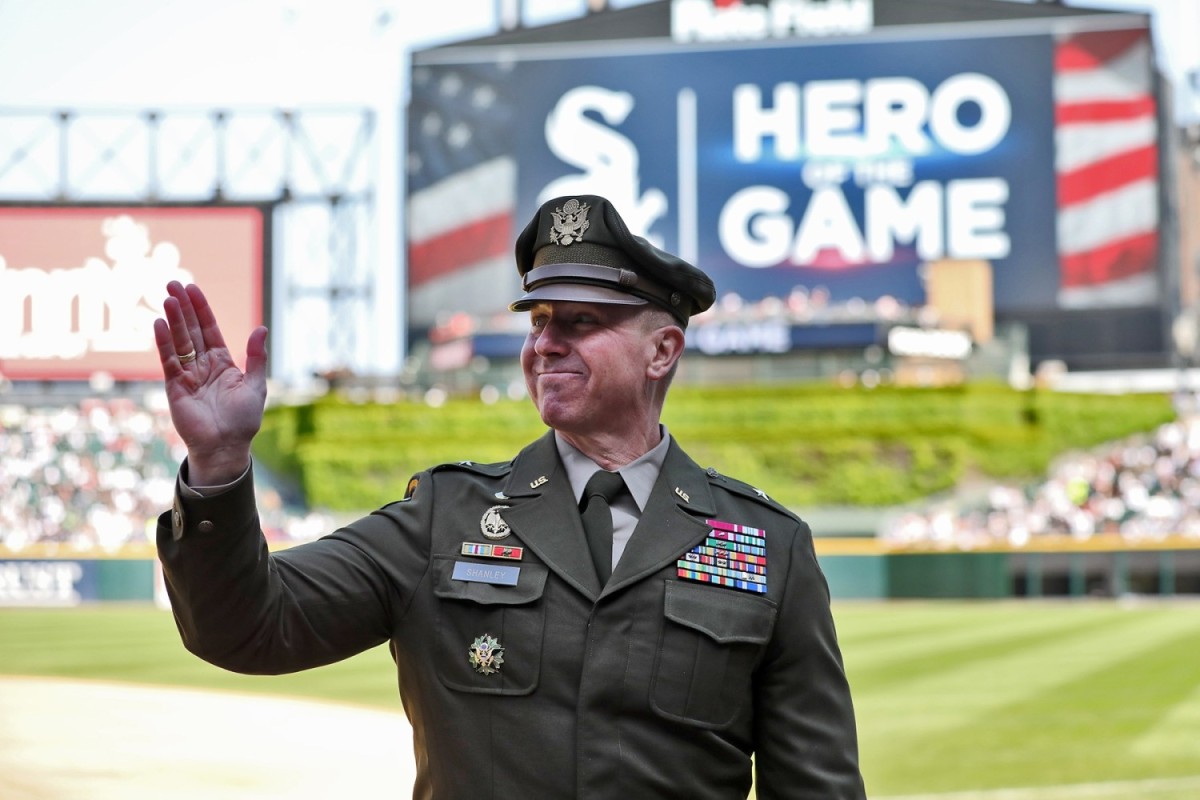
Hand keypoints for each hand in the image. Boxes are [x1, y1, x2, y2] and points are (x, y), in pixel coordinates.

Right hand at [153, 281, 268, 485]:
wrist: (226, 448)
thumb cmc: (243, 421)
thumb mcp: (255, 386)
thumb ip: (256, 357)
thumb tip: (261, 328)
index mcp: (223, 363)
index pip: (209, 330)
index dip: (201, 309)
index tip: (192, 289)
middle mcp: (203, 366)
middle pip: (191, 330)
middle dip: (182, 307)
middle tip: (172, 283)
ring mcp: (187, 375)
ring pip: (179, 342)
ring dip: (173, 320)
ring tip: (167, 297)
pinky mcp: (175, 388)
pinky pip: (168, 361)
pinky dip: (163, 343)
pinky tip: (159, 324)